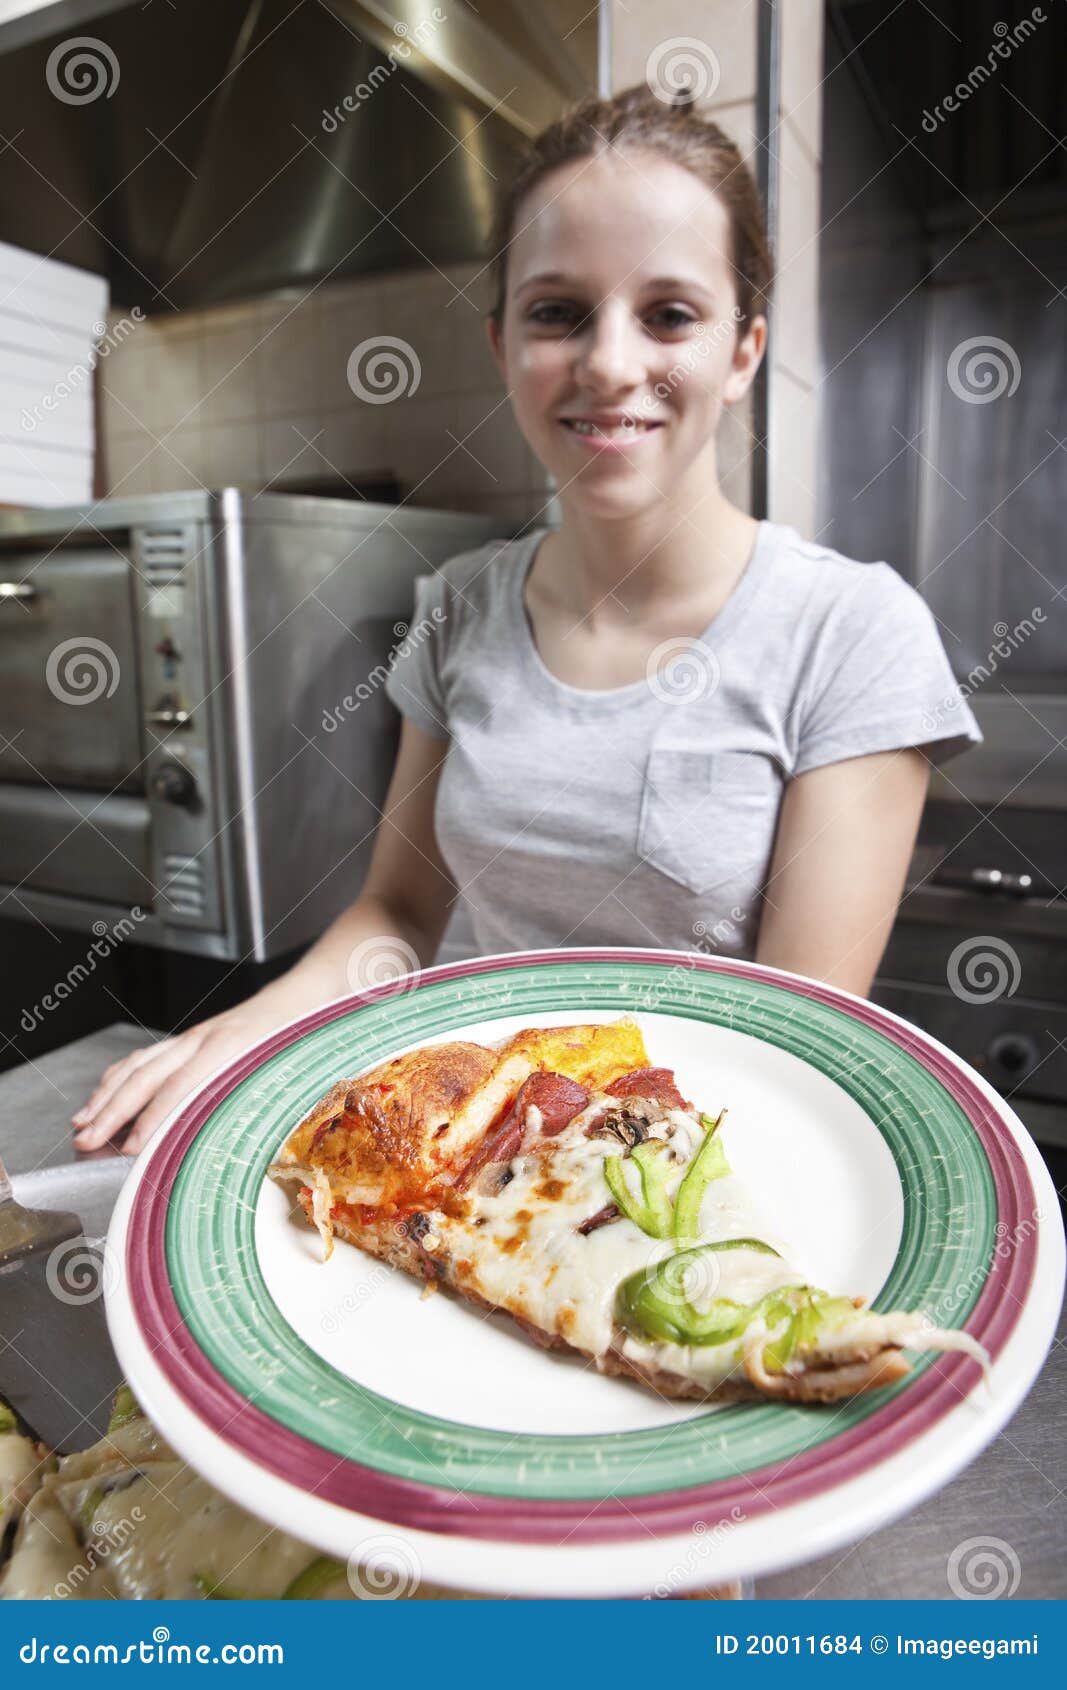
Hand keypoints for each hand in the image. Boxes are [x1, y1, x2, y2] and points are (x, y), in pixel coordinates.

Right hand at [72, 1007, 276, 1155]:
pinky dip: (118, 1077)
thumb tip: (222, 1145)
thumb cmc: (296, 1042)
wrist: (301, 1001)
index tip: (130, 1149)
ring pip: (137, 1064)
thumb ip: (253, 1104)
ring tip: (82, 1123)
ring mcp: (192, 1037)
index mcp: (228, 1049)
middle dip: (110, 1112)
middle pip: (145, 1076)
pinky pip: (144, 1056)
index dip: (152, 1121)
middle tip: (85, 1140)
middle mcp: (203, 1040)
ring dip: (105, 1096)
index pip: (179, 1089)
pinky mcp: (188, 1039)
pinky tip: (103, 1094)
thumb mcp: (285, 1074)